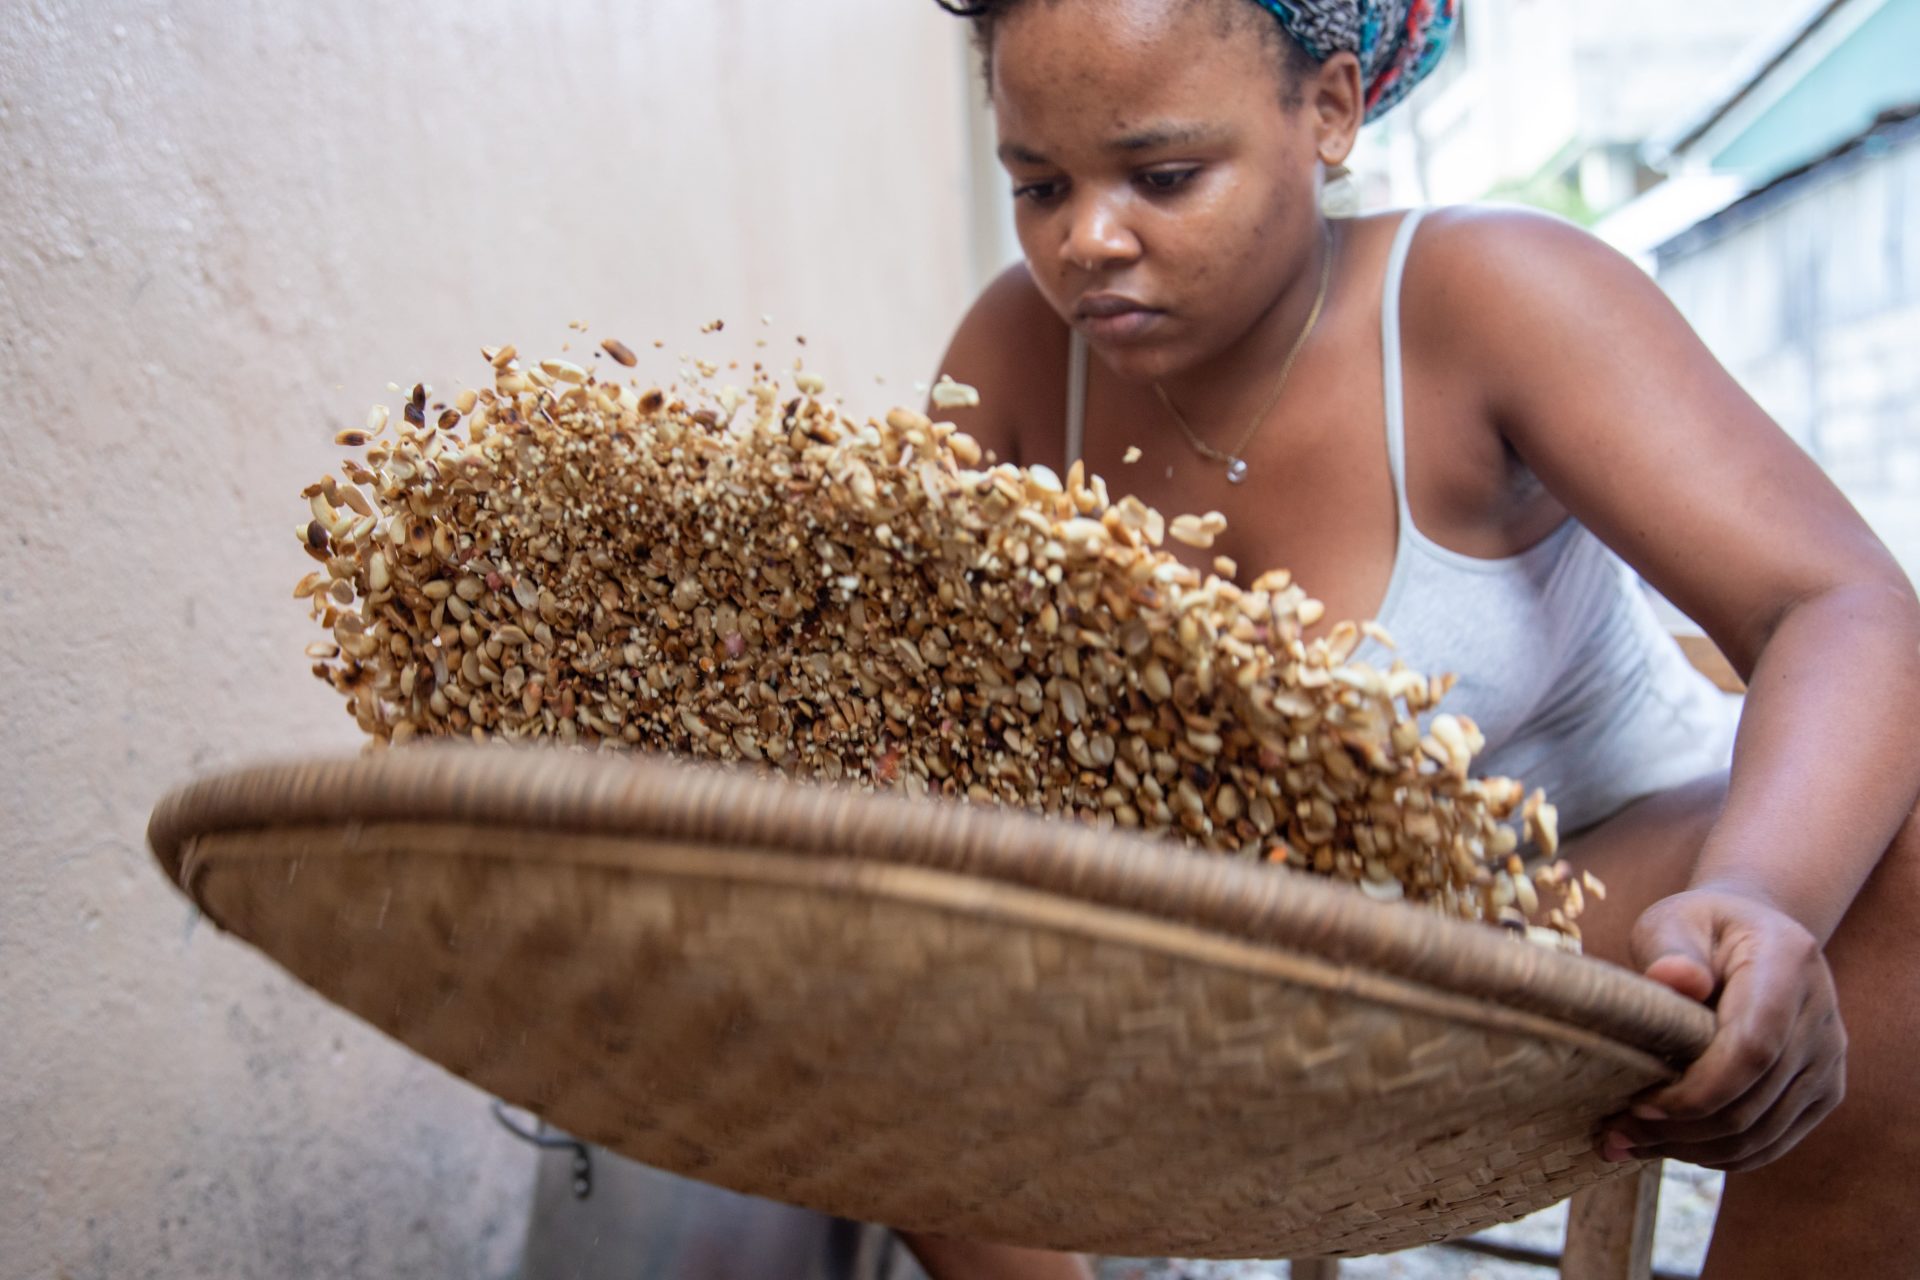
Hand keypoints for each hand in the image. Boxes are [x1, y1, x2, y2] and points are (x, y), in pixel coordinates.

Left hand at [1602, 887, 1846, 1172]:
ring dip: (1691, 1149)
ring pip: (1763, 1133)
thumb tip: (1674, 980)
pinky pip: (1773, 1141)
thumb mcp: (1673, 921)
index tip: (1638, 1104)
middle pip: (1755, 1102)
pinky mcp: (1821, 1090)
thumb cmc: (1700, 927)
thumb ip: (1670, 949)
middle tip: (1612, 1135)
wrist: (1753, 933)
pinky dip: (1718, 1154)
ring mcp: (1827, 1059)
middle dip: (1680, 1129)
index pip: (1754, 1048)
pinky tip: (1668, 1146)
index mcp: (1788, 965)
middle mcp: (1820, 1017)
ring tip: (1627, 1143)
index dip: (1698, 1090)